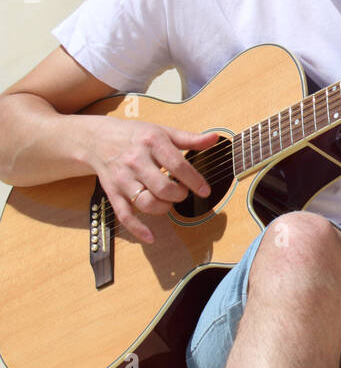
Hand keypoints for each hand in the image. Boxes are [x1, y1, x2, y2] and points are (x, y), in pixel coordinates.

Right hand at [88, 119, 220, 243]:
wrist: (98, 139)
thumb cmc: (136, 136)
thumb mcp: (163, 131)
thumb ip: (190, 138)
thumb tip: (214, 138)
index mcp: (151, 142)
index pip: (177, 165)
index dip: (194, 180)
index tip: (205, 190)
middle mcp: (136, 161)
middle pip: (162, 187)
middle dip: (178, 195)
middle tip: (182, 192)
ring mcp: (123, 178)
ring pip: (145, 203)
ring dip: (163, 208)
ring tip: (169, 201)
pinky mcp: (113, 192)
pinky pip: (124, 215)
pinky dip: (138, 229)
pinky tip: (151, 236)